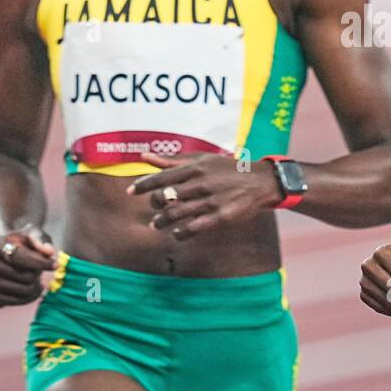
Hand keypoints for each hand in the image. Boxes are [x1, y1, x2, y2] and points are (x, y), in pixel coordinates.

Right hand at [0, 224, 56, 307]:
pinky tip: (30, 288)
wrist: (8, 253)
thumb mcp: (34, 233)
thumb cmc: (24, 242)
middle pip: (25, 277)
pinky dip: (28, 298)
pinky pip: (15, 302)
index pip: (22, 258)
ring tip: (36, 279)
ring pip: (22, 291)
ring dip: (35, 286)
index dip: (42, 263)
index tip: (56, 265)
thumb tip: (49, 252)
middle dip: (38, 273)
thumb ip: (41, 239)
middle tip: (38, 270)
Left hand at [126, 151, 280, 237]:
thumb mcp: (202, 160)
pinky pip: (194, 227)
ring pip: (176, 214)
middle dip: (154, 205)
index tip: (130, 192)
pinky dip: (181, 233)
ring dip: (162, 221)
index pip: (162, 177)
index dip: (143, 185)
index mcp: (195, 168)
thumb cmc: (228, 169)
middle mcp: (200, 183)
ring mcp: (210, 201)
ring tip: (157, 224)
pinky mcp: (220, 217)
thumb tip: (144, 156)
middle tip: (153, 209)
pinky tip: (176, 234)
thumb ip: (173, 161)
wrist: (261, 181)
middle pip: (166, 196)